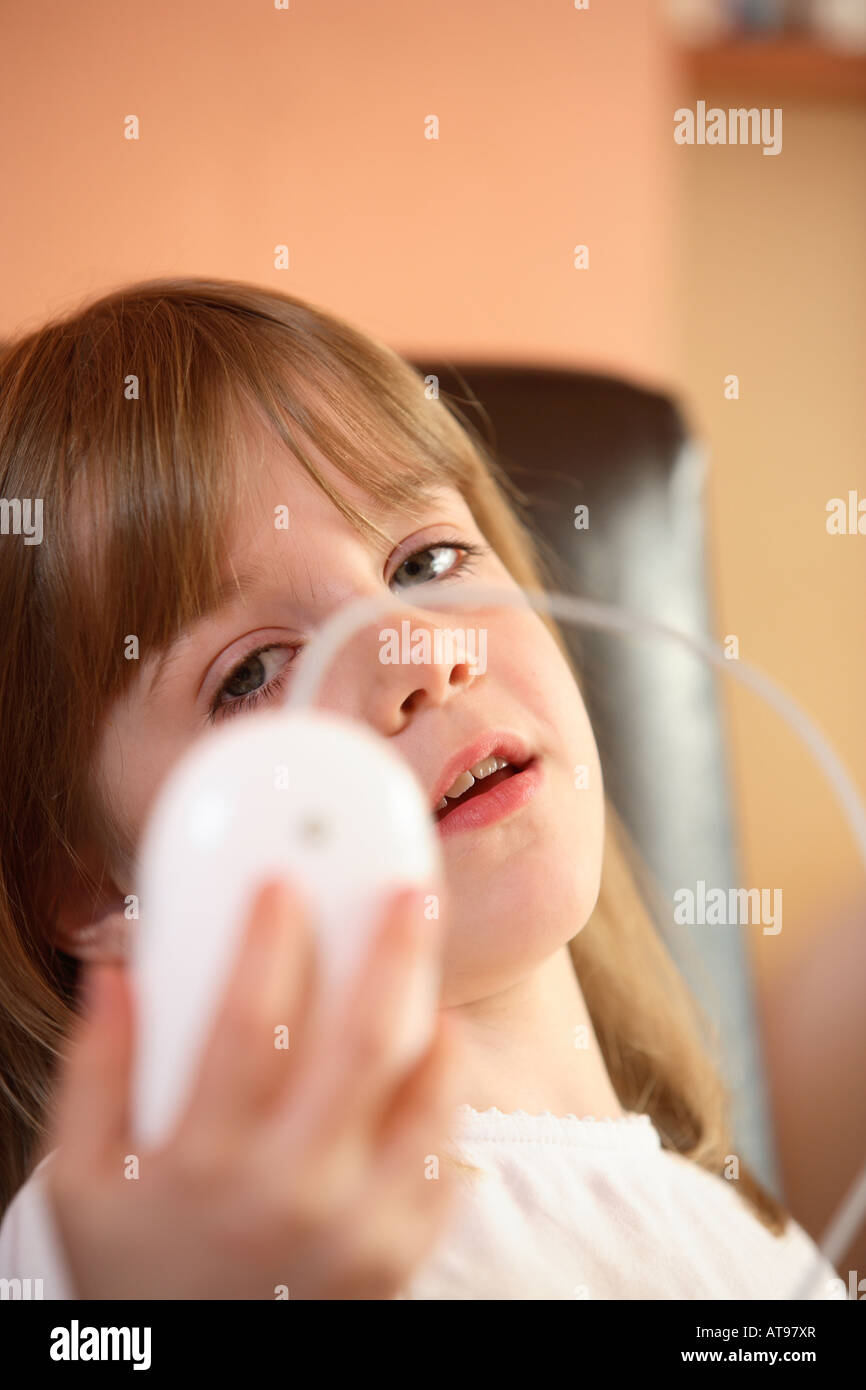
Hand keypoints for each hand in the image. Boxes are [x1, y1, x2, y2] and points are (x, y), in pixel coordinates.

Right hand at [45, 878, 461, 1298]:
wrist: (191, 1379)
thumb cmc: (136, 1271)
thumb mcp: (81, 1180)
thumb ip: (96, 1070)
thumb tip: (116, 972)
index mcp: (205, 1160)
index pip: (250, 1021)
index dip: (270, 939)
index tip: (285, 882)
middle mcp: (291, 1191)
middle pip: (363, 1040)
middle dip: (392, 949)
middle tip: (408, 894)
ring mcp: (356, 1228)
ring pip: (425, 1095)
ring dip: (435, 1021)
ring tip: (429, 974)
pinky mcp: (399, 1257)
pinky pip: (446, 1160)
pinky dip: (447, 1097)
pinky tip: (436, 1056)